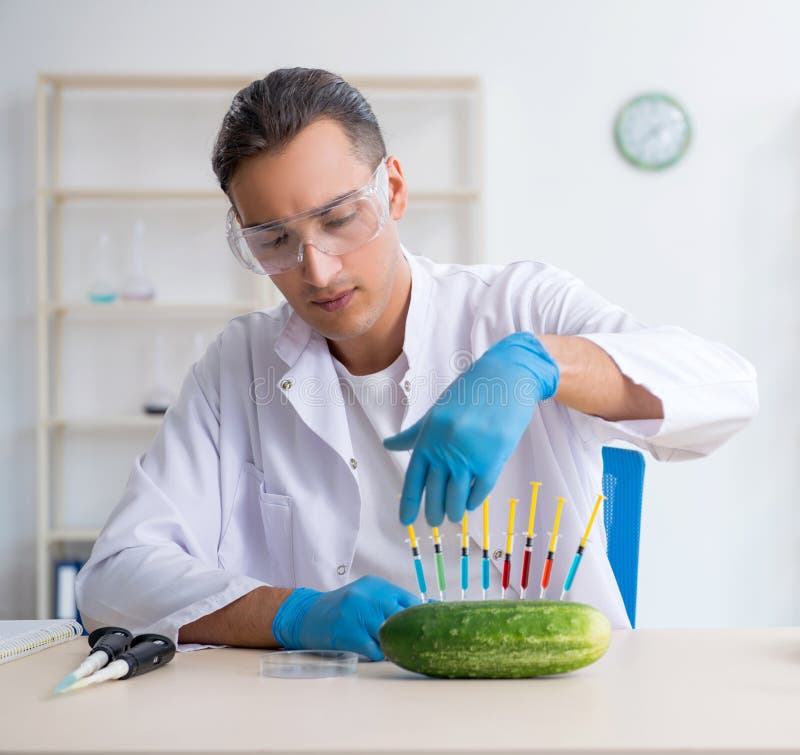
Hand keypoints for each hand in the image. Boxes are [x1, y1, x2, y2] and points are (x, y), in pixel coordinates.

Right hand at [271, 575, 420, 660]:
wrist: (307, 615)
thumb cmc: (343, 608)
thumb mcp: (367, 595)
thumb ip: (391, 601)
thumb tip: (427, 611)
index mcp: (377, 585)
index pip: (411, 601)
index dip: (422, 618)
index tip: (428, 629)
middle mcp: (370, 596)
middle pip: (404, 618)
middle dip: (411, 633)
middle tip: (414, 643)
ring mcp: (359, 614)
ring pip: (391, 635)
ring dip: (395, 646)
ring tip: (393, 648)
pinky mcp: (350, 633)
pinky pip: (376, 650)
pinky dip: (379, 655)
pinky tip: (374, 652)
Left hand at [383, 332, 558, 525]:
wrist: (507, 377)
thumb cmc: (471, 392)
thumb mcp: (437, 411)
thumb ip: (415, 433)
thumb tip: (389, 445)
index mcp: (429, 436)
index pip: (414, 477)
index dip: (409, 502)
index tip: (406, 520)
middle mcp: (446, 448)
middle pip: (435, 492)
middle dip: (433, 511)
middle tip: (434, 521)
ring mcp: (469, 455)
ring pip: (457, 497)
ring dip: (454, 511)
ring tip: (453, 517)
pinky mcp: (493, 459)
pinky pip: (480, 490)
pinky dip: (474, 501)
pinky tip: (470, 504)